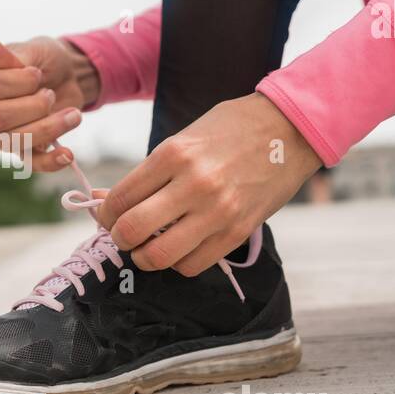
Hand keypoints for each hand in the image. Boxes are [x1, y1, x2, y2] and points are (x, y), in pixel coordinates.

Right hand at [0, 34, 100, 171]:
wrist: (69, 76)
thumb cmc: (44, 60)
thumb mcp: (30, 50)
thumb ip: (6, 55)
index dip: (17, 82)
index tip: (36, 73)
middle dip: (33, 106)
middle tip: (50, 93)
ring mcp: (0, 133)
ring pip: (13, 142)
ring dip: (49, 128)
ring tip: (73, 115)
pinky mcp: (23, 149)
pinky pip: (31, 163)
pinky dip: (50, 162)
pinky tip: (67, 154)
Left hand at [97, 93, 320, 274]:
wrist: (290, 128)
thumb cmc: (230, 129)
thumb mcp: (183, 138)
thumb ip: (148, 172)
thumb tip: (105, 200)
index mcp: (173, 153)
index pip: (119, 198)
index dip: (104, 214)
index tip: (107, 217)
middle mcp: (193, 183)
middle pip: (132, 230)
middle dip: (119, 238)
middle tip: (123, 235)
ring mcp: (217, 211)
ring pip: (159, 256)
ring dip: (144, 257)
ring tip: (147, 248)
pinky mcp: (238, 232)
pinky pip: (192, 265)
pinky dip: (177, 262)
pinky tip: (179, 248)